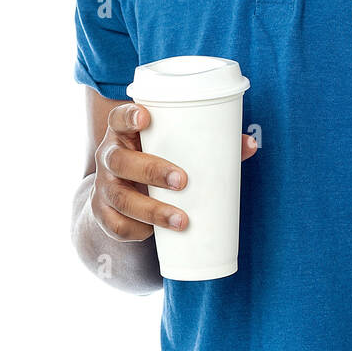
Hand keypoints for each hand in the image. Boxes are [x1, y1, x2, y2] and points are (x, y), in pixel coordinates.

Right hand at [91, 101, 257, 240]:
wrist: (119, 188)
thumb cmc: (155, 158)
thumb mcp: (172, 147)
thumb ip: (210, 144)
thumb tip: (250, 144)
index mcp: (124, 133)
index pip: (118, 118)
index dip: (129, 116)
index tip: (147, 117)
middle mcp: (108, 156)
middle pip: (120, 161)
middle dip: (151, 170)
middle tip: (182, 181)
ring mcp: (102, 186)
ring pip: (120, 198)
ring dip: (152, 210)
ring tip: (182, 220)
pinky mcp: (102, 213)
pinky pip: (115, 225)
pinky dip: (136, 231)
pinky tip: (153, 234)